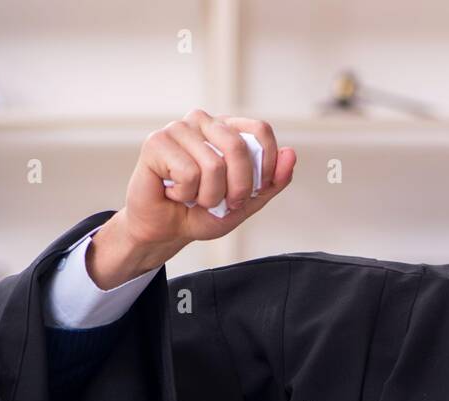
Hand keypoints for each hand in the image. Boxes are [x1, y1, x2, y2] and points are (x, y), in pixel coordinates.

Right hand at [88, 109, 296, 287]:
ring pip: (213, 165)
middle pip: (238, 146)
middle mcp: (204, 122)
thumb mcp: (246, 203)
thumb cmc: (202, 213)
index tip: (254, 191)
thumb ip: (271, 182)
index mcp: (228, 129)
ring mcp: (179, 128)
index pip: (260, 130)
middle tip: (222, 203)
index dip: (265, 165)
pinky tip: (173, 191)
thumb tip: (291, 154)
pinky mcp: (156, 142)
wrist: (165, 230)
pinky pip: (187, 173)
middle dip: (237, 188)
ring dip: (207, 196)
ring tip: (193, 197)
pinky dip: (184, 194)